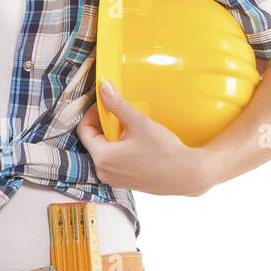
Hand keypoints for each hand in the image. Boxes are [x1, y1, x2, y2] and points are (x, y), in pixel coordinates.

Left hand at [76, 80, 211, 196]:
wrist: (186, 174)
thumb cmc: (164, 151)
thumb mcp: (138, 123)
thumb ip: (117, 105)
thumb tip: (104, 87)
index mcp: (102, 157)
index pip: (84, 130)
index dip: (92, 114)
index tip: (106, 105)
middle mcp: (103, 172)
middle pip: (92, 141)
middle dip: (103, 125)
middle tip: (120, 114)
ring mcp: (113, 179)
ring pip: (103, 151)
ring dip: (111, 137)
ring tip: (130, 128)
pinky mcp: (123, 182)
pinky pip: (113, 162)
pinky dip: (118, 149)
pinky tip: (135, 143)